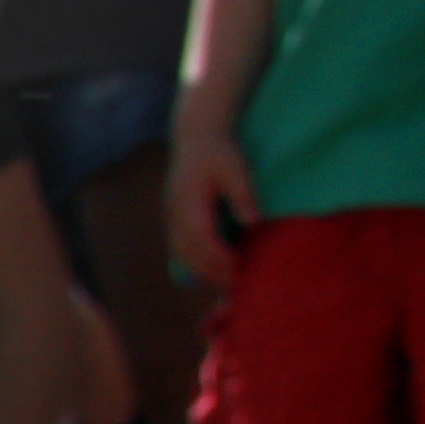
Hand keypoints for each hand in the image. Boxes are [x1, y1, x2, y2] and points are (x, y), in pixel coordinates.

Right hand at [167, 128, 260, 289]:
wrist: (195, 138)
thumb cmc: (218, 151)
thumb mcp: (236, 168)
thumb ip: (243, 195)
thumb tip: (253, 223)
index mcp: (189, 204)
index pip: (203, 241)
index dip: (220, 259)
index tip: (240, 269)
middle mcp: (175, 216)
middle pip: (190, 254)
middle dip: (212, 272)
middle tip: (236, 285)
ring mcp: (171, 218)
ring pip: (182, 254)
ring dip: (202, 271)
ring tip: (224, 281)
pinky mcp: (173, 219)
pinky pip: (179, 248)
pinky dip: (194, 262)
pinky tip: (208, 268)